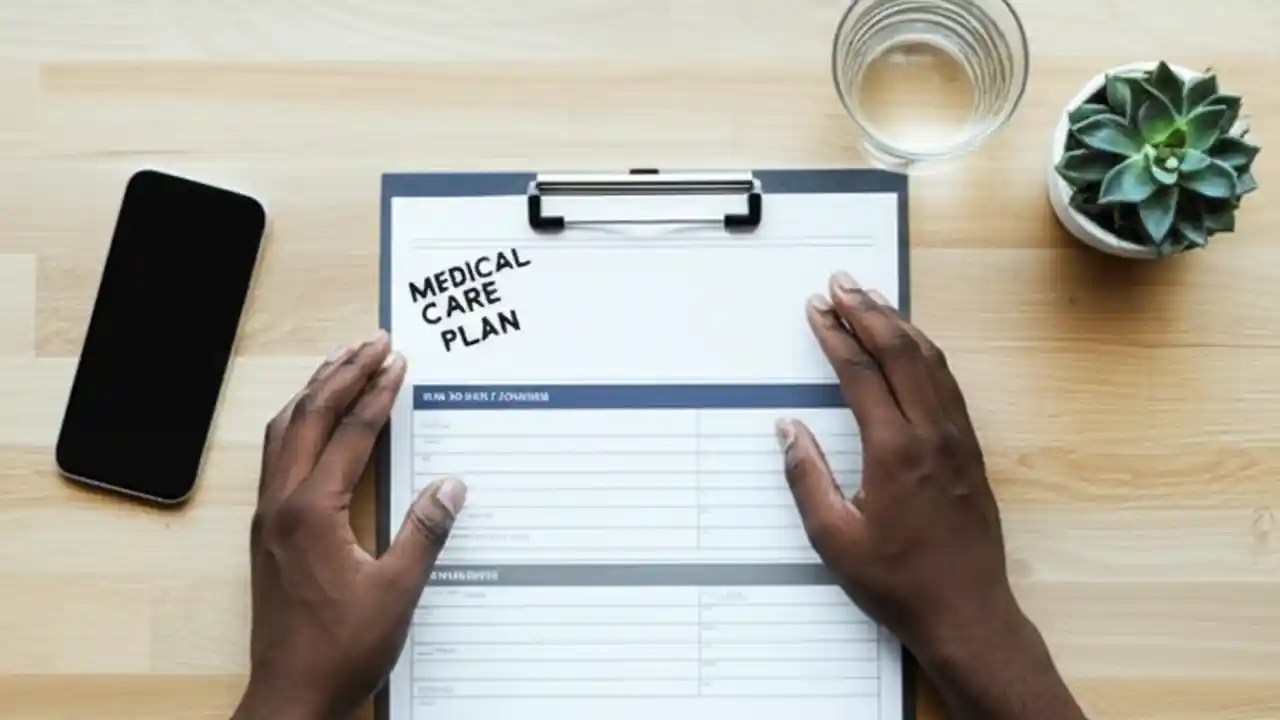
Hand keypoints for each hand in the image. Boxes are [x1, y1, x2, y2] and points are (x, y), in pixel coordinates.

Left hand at [232, 332, 466, 719]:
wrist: (291, 694)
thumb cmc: (341, 649)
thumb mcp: (397, 591)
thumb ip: (424, 532)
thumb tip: (450, 486)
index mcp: (311, 512)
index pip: (348, 434)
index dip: (376, 394)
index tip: (397, 363)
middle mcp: (281, 505)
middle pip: (307, 417)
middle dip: (341, 374)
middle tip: (371, 343)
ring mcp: (268, 517)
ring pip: (284, 432)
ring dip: (314, 392)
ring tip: (342, 363)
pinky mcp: (267, 532)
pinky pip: (278, 456)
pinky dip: (300, 423)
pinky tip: (315, 421)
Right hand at [779, 272, 1084, 719]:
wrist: (967, 612)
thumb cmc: (899, 583)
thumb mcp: (834, 539)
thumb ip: (808, 477)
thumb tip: (789, 430)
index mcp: (895, 452)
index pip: (861, 374)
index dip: (836, 335)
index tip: (817, 308)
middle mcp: (932, 435)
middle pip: (901, 352)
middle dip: (868, 312)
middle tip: (842, 283)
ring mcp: (957, 440)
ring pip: (931, 362)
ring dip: (900, 325)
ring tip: (872, 299)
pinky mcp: (970, 452)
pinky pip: (948, 384)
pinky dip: (925, 353)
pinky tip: (913, 345)